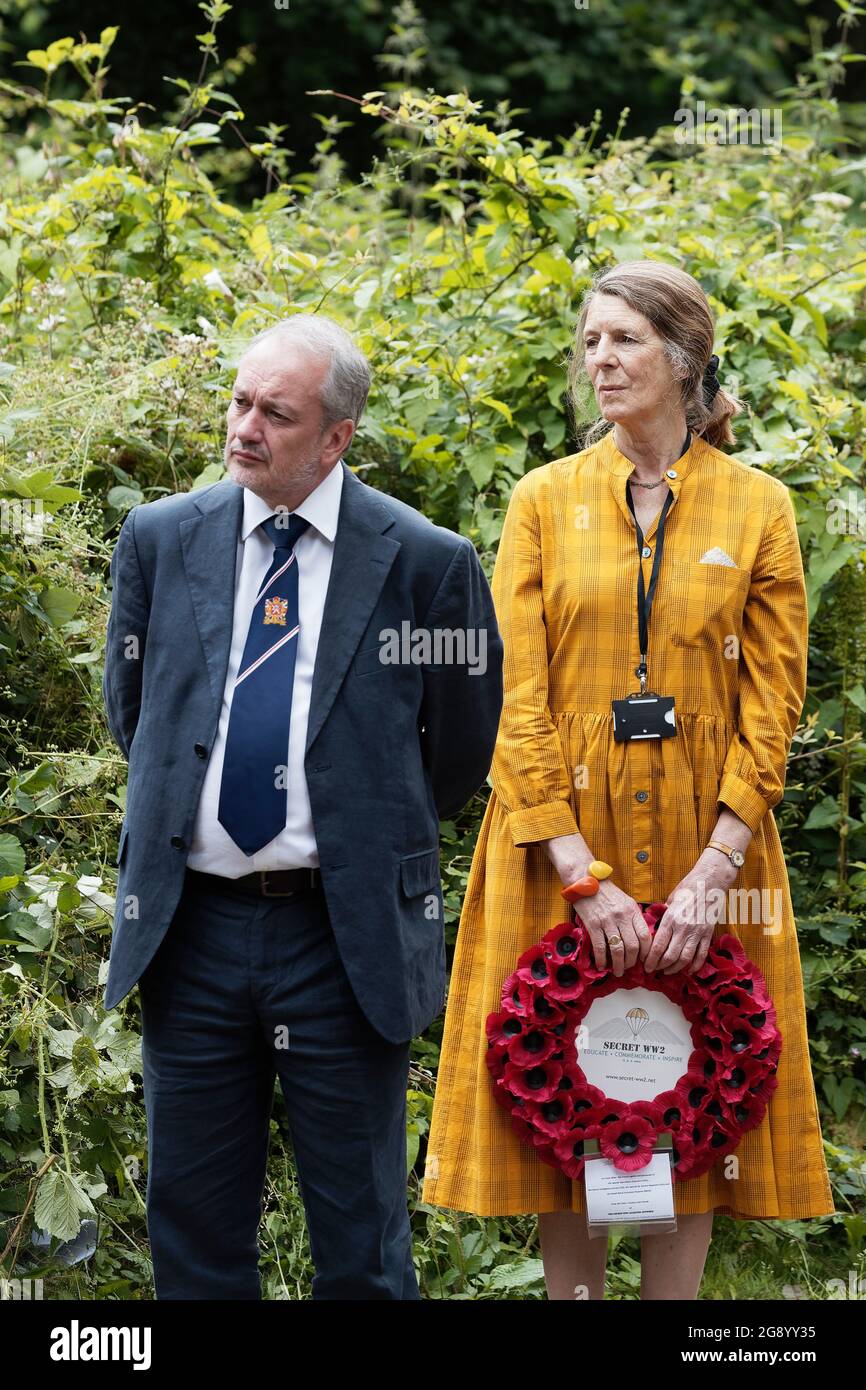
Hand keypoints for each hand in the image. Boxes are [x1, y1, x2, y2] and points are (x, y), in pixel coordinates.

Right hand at [561, 875, 652, 977]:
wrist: (585, 879)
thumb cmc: (607, 892)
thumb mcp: (626, 901)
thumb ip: (634, 918)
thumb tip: (640, 939)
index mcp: (633, 911)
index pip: (646, 936)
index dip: (646, 952)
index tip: (643, 960)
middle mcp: (622, 917)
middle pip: (633, 946)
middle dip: (632, 962)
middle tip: (629, 968)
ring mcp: (607, 921)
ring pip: (618, 949)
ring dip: (619, 965)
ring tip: (618, 971)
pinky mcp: (593, 924)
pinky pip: (600, 947)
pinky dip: (602, 959)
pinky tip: (602, 966)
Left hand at [643, 850, 739, 974]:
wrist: (710, 883)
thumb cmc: (687, 889)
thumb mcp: (670, 901)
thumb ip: (663, 917)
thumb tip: (655, 930)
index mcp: (671, 919)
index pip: (658, 946)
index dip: (650, 960)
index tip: (646, 966)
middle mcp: (683, 928)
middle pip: (670, 956)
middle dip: (660, 966)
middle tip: (655, 970)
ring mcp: (697, 932)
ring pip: (685, 959)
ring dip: (675, 968)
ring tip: (668, 971)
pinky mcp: (708, 934)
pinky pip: (701, 955)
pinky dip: (694, 966)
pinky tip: (688, 970)